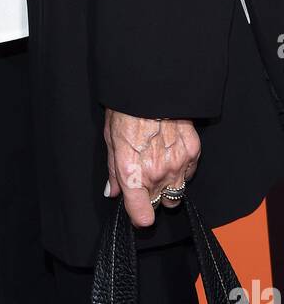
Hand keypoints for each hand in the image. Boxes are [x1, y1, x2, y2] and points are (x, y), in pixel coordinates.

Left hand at [104, 109, 199, 226]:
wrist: (151, 88)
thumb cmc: (126, 110)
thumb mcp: (110, 139)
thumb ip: (113, 171)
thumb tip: (113, 192)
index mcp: (132, 172)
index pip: (142, 214)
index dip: (139, 216)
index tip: (138, 212)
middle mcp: (156, 173)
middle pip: (159, 203)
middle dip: (152, 195)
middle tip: (145, 176)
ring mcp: (177, 164)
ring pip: (176, 193)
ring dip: (168, 185)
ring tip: (159, 165)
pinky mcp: (193, 153)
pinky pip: (188, 174)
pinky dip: (181, 170)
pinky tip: (171, 153)